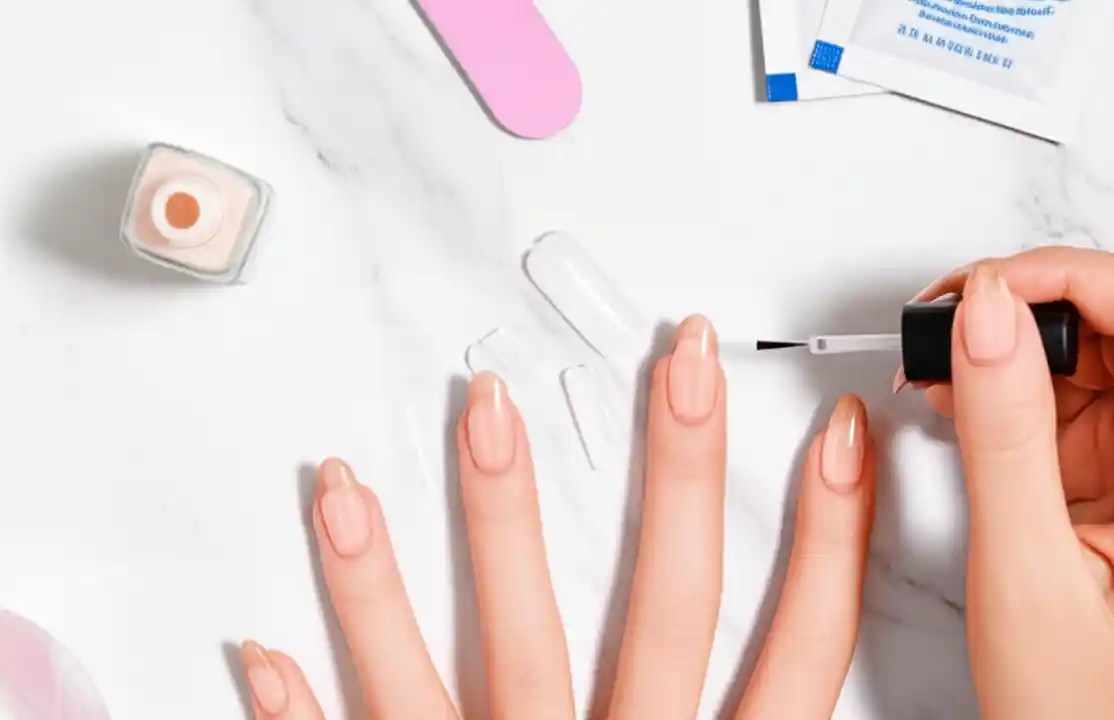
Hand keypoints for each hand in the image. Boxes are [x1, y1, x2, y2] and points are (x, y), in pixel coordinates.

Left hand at [237, 316, 878, 718]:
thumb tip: (787, 671)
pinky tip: (261, 648)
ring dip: (457, 548)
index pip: (797, 659)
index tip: (839, 442)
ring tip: (395, 459)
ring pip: (493, 662)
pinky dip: (307, 709)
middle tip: (677, 367)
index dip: (829, 547)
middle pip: (665, 614)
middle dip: (681, 477)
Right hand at [912, 248, 1113, 718]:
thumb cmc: (1086, 707)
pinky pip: (1073, 400)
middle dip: (1027, 305)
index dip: (1064, 276)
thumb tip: (987, 312)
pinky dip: (1010, 391)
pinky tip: (961, 401)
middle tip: (941, 320)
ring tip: (937, 369)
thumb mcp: (1026, 567)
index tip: (978, 289)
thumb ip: (1003, 430)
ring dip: (1011, 348)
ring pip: (1094, 353)